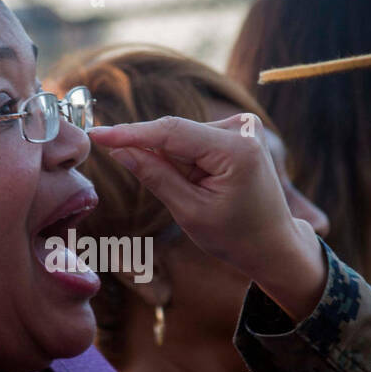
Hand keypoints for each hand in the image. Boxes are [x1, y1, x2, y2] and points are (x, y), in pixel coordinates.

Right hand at [88, 114, 328, 320]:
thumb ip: (154, 175)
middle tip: (169, 194)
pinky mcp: (238, 131)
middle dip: (156, 157)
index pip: (170, 131)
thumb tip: (118, 149)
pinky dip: (186, 162)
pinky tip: (202, 187)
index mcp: (235, 149)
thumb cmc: (235, 236)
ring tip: (197, 197)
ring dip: (175, 164)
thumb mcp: (189, 211)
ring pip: (183, 138)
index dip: (129, 133)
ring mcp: (242, 127)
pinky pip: (194, 141)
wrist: (274, 244)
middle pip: (176, 133)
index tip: (97, 134)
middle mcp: (242, 128)